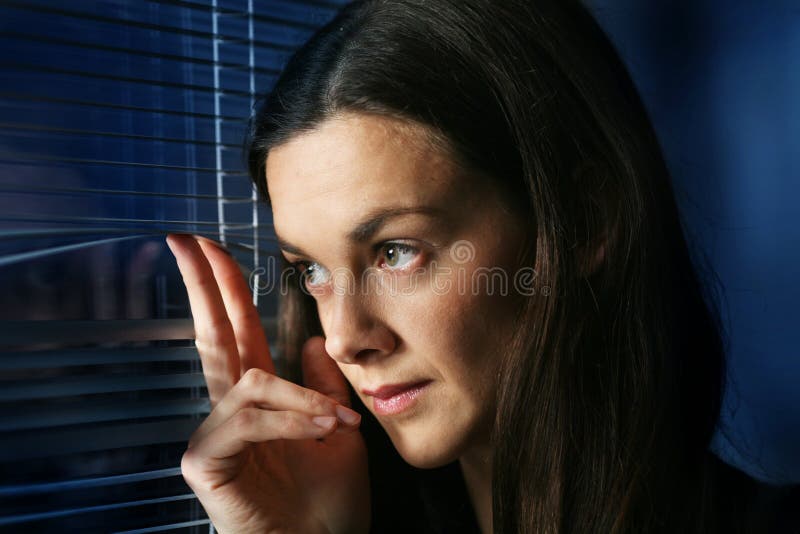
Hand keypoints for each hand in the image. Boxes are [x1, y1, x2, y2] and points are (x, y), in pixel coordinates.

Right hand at [165, 234, 369, 533]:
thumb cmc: (328, 505)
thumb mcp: (338, 430)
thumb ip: (322, 384)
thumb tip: (310, 340)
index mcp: (260, 399)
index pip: (237, 330)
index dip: (226, 288)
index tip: (213, 247)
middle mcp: (232, 411)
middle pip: (213, 334)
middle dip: (203, 285)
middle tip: (185, 240)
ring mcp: (215, 436)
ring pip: (248, 380)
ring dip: (300, 398)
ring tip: (337, 422)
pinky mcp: (207, 463)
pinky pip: (247, 418)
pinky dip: (289, 420)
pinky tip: (319, 432)